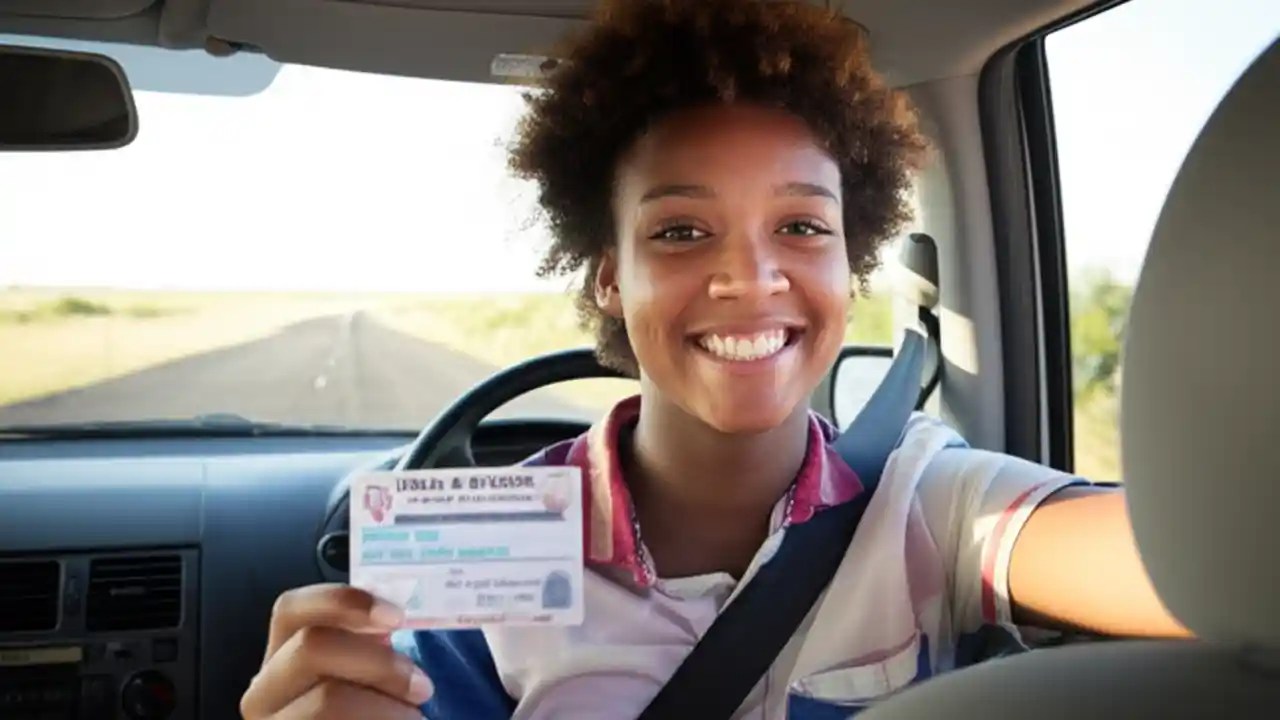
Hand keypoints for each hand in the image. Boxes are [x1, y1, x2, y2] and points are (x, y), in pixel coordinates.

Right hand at [240, 584, 431, 718]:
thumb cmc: (365, 711)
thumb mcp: (360, 675)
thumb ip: (365, 647)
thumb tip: (392, 620)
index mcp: (280, 657)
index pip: (291, 608)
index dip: (343, 601)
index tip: (397, 616)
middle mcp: (264, 689)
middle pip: (312, 648)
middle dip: (378, 662)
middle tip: (421, 685)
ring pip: (327, 700)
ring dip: (386, 708)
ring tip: (413, 717)